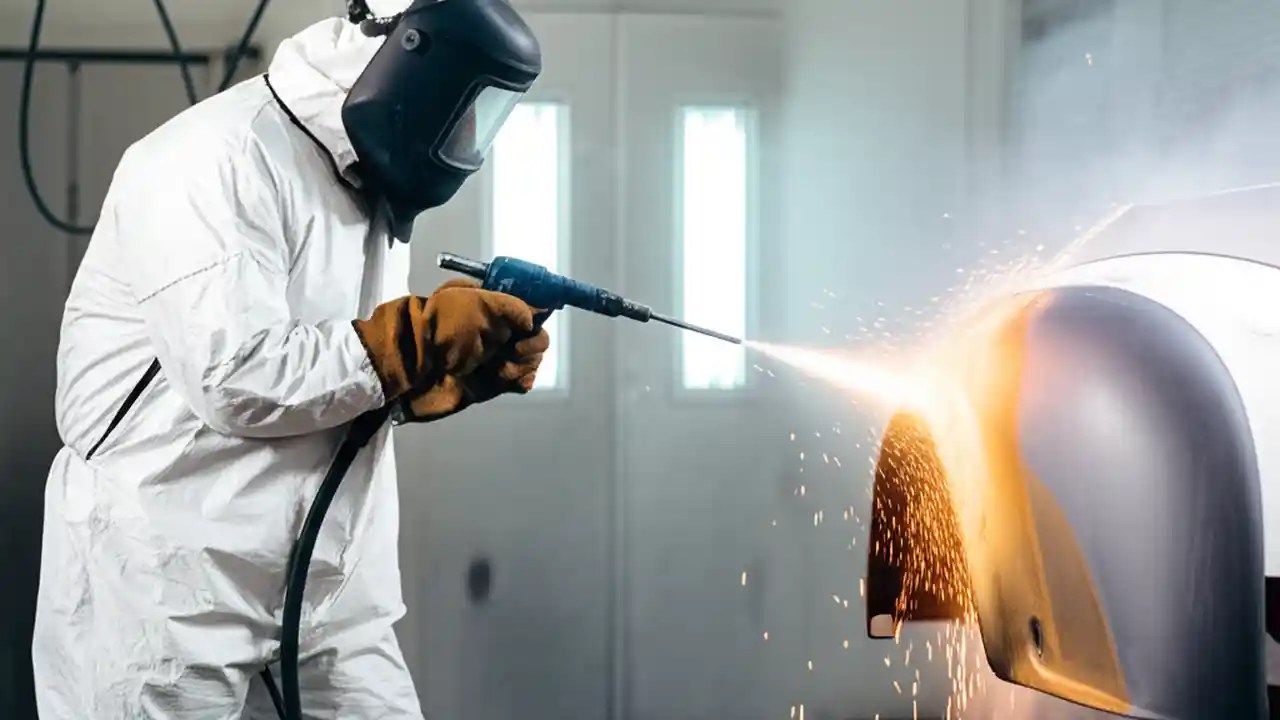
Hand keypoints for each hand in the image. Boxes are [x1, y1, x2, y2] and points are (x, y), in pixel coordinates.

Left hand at [353, 279, 537, 403]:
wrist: (413, 364)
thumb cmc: (441, 326)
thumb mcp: (475, 302)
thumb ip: (511, 307)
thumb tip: (532, 319)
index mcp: (494, 307)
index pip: (530, 309)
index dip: (537, 317)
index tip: (528, 327)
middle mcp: (498, 331)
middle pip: (535, 337)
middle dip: (531, 345)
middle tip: (514, 351)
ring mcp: (495, 358)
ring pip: (530, 360)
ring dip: (524, 365)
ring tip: (502, 370)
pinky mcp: (492, 382)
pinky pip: (520, 381)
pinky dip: (523, 381)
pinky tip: (511, 382)